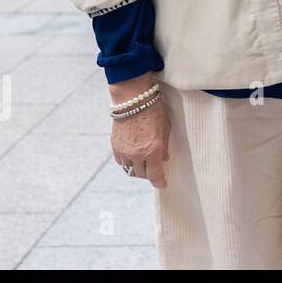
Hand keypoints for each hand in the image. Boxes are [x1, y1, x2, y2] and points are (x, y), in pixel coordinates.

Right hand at [109, 74, 169, 188]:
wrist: (133, 98)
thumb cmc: (153, 110)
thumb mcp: (166, 128)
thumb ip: (165, 146)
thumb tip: (164, 160)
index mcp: (153, 150)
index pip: (155, 175)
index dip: (159, 182)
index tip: (163, 183)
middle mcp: (137, 153)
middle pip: (142, 175)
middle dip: (150, 175)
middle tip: (155, 171)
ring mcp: (124, 151)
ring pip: (130, 170)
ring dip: (138, 170)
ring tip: (144, 165)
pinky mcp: (115, 146)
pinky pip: (121, 162)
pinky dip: (127, 163)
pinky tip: (133, 158)